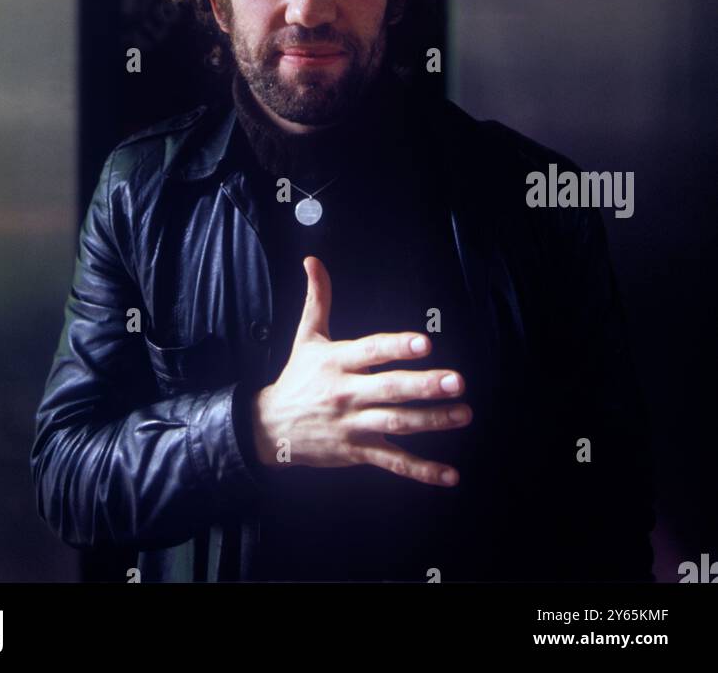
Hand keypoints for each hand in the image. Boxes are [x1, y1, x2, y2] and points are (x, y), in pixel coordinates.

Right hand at [250, 255, 470, 485]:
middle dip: (425, 386)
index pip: (371, 351)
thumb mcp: (306, 336)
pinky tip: (450, 475)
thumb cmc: (297, 377)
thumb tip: (312, 260)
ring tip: (464, 413)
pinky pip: (394, 462)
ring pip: (398, 424)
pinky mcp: (359, 451)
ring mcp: (354, 425)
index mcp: (337, 362)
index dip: (398, 346)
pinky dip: (422, 471)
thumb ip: (317, 298)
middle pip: (391, 389)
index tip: (426, 342)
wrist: (271, 428)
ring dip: (433, 420)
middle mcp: (347, 393)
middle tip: (458, 381)